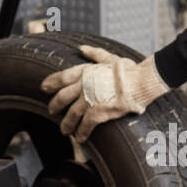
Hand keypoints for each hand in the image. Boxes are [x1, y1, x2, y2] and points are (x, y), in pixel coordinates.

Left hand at [40, 45, 168, 139]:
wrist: (142, 81)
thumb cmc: (128, 69)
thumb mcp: (110, 58)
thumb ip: (94, 54)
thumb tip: (81, 48)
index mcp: (85, 71)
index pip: (62, 77)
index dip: (51, 82)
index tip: (43, 87)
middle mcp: (84, 85)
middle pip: (62, 97)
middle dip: (55, 105)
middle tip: (51, 111)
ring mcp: (90, 99)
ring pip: (71, 114)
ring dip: (66, 124)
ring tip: (64, 130)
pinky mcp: (99, 112)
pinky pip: (85, 125)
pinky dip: (82, 132)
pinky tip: (80, 138)